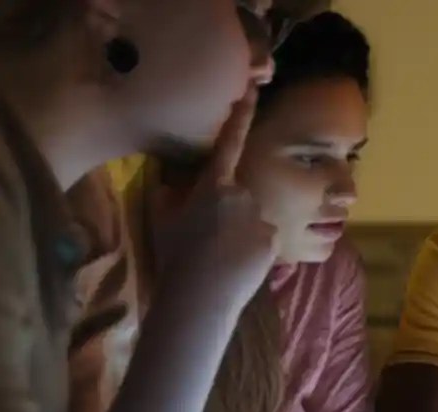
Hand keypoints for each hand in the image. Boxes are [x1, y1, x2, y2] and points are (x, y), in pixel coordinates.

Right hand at [151, 88, 277, 313]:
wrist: (200, 296)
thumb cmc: (175, 256)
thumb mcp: (164, 217)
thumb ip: (174, 192)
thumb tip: (175, 180)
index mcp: (213, 185)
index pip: (229, 142)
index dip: (241, 114)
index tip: (253, 89)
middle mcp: (243, 194)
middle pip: (238, 193)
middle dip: (227, 209)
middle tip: (207, 237)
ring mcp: (262, 218)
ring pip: (251, 217)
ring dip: (239, 230)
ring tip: (219, 255)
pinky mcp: (273, 240)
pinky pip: (261, 237)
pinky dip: (251, 247)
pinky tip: (235, 265)